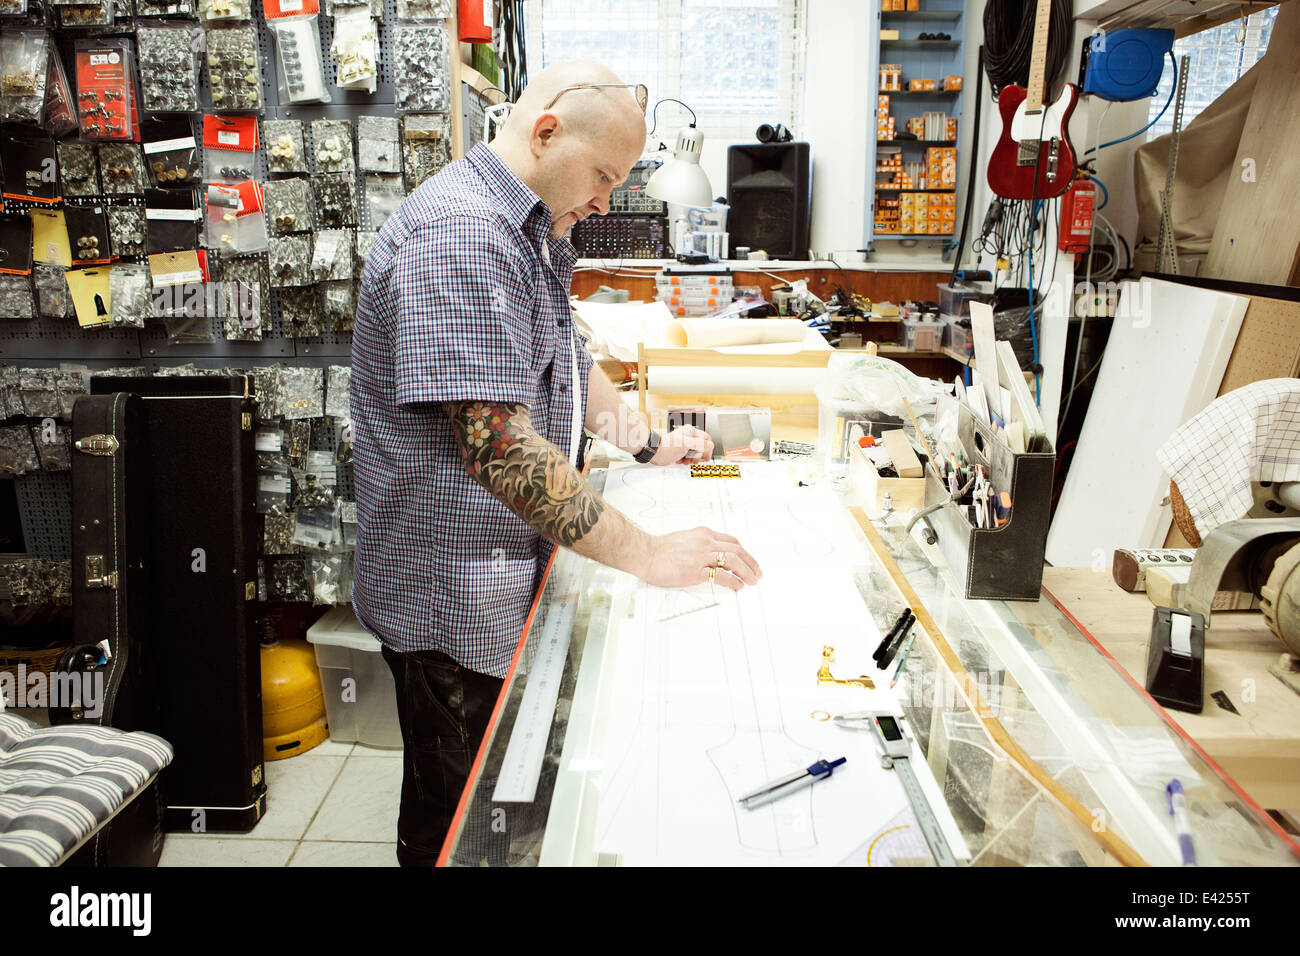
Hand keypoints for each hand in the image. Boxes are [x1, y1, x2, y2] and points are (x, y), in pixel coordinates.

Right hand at [638, 526, 762, 591]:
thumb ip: (700, 545)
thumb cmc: (660, 549)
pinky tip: (738, 586)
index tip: (750, 561)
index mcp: (704, 534)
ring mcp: (701, 556)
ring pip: (733, 561)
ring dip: (747, 572)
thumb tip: (711, 556)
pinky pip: (721, 576)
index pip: (732, 541)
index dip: (745, 553)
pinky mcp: (695, 571)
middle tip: (757, 573)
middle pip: (737, 551)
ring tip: (752, 581)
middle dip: (751, 563)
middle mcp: (705, 543)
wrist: (645, 553)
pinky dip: (733, 581)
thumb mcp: (686, 539)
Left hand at [649, 425, 713, 465]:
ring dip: (692, 459)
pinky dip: (686, 460)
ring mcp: (685, 444)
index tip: (706, 457)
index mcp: (691, 431)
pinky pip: (688, 456)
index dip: (708, 448)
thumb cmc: (668, 446)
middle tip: (694, 460)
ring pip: (695, 453)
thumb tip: (710, 445)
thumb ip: (700, 444)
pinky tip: (681, 460)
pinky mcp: (681, 451)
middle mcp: (689, 436)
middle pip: (701, 447)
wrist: (656, 452)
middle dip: (698, 455)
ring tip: (686, 460)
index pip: (706, 439)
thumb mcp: (686, 444)